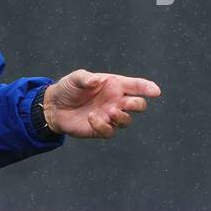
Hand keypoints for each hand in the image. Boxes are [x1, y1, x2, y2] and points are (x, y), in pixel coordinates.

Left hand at [43, 69, 160, 138]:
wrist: (54, 106)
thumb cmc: (68, 88)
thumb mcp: (75, 78)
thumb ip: (86, 78)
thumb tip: (97, 82)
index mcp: (114, 85)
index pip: (136, 86)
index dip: (148, 88)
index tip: (155, 91)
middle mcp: (116, 101)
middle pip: (137, 105)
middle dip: (137, 104)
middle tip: (127, 103)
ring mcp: (109, 116)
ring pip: (127, 120)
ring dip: (121, 116)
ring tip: (109, 111)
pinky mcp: (100, 129)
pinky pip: (110, 131)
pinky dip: (103, 126)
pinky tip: (91, 118)